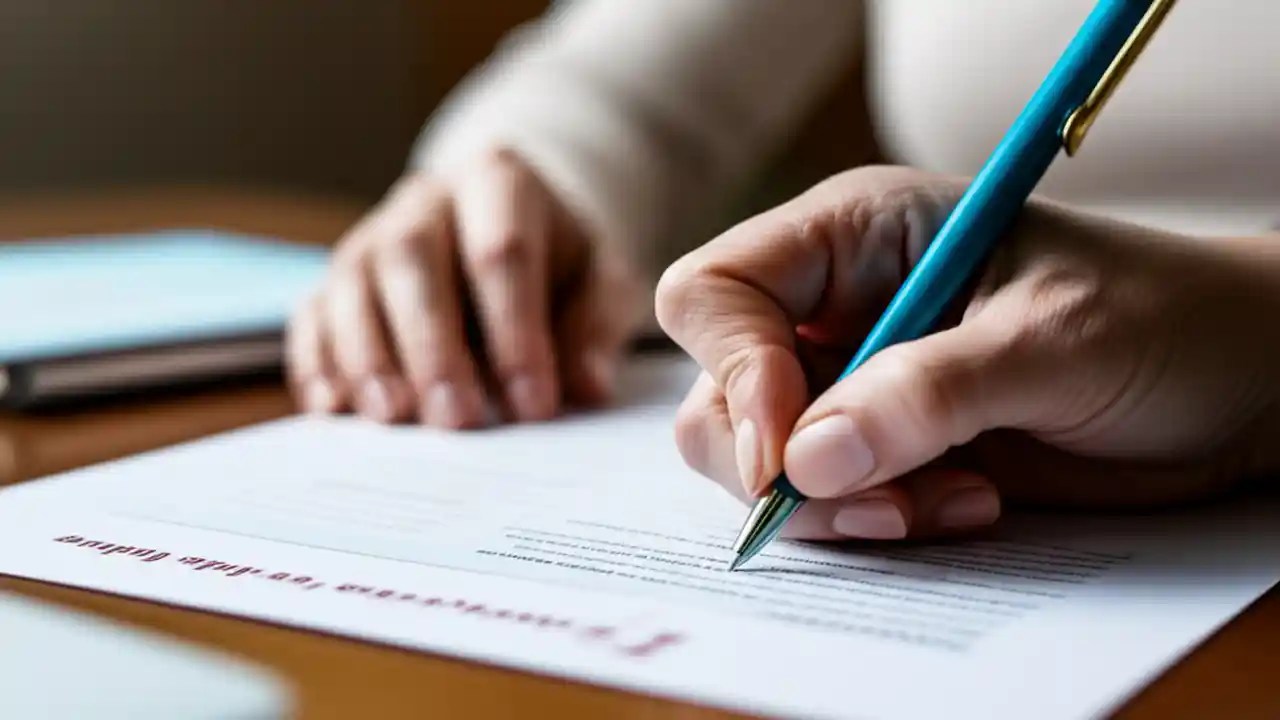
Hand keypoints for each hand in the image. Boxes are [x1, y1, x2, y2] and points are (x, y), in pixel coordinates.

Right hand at [287, 149, 641, 426]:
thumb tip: (586, 386)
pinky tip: (333, 408)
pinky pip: (312, 314)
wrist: (507, 235)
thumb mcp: (603, 281)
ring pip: (351, 282)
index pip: (502, 251)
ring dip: (368, 355)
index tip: (535, 405)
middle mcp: (425, 201)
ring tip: (395, 417)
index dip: (516, 331)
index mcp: (499, 182)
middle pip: (413, 258)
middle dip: (433, 345)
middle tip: (458, 420)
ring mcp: (371, 237)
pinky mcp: (334, 279)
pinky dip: (317, 362)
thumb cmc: (559, 266)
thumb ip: (599, 326)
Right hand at [656, 166, 1279, 541]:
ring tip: (946, 500)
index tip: (788, 448)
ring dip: (838, 503)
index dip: (734, 369)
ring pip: (759, 459)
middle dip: (780, 460)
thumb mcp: (1054, 341)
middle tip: (877, 498)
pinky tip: (966, 503)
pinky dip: (876, 521)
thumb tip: (805, 459)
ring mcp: (855, 383)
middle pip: (719, 388)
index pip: (718, 291)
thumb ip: (927, 392)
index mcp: (856, 234)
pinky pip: (825, 502)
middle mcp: (837, 306)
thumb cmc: (1161, 322)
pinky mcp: (884, 450)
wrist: (1236, 389)